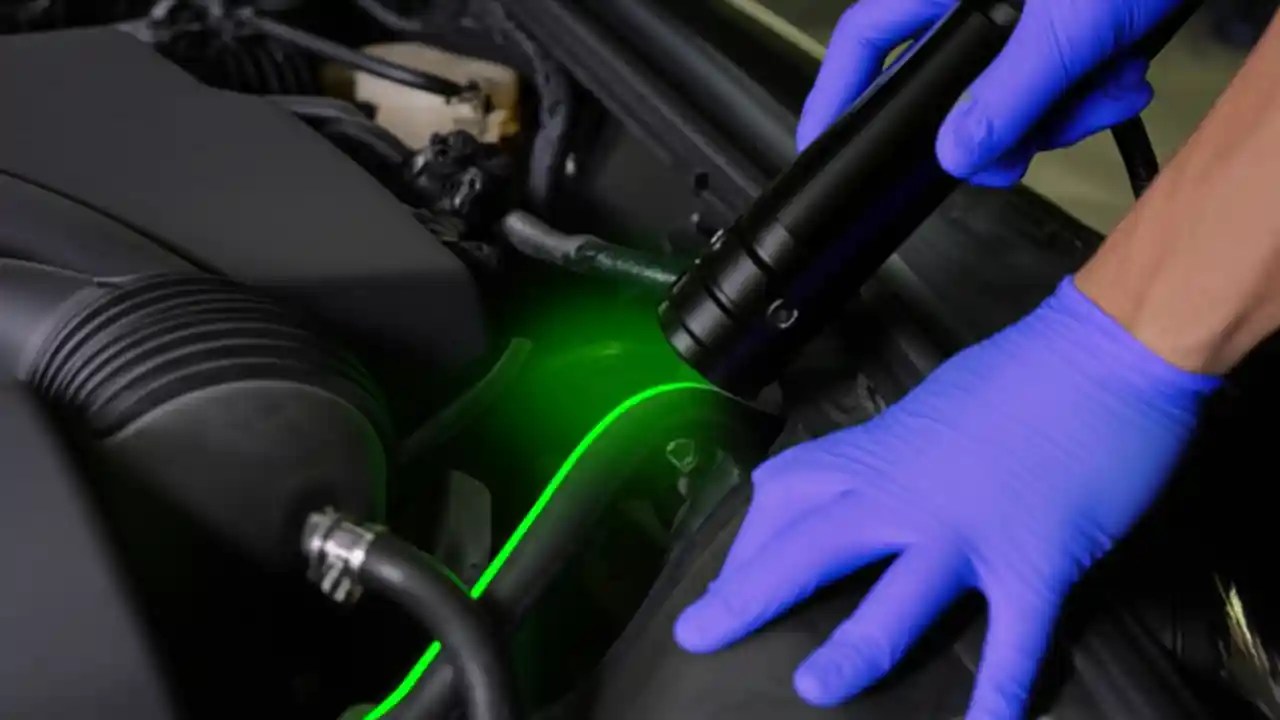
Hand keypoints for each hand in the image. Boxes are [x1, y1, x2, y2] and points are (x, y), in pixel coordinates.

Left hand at [674, 278, 1217, 718]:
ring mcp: (967, 529)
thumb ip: (896, 450)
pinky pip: (1012, 639)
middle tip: (698, 634)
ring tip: (812, 691)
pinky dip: (999, 692)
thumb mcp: (933, 404)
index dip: (749, 540)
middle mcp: (906, 492)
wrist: (1107, 351)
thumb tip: (873, 481)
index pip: (786, 492)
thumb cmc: (1023, 372)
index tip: (730, 579)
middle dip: (746, 594)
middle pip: (807, 546)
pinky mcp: (1036, 559)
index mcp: (879, 448)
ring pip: (894, 600)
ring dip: (850, 652)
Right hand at [798, 0, 1184, 185]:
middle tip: (1015, 153)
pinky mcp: (1070, 20)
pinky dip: (1091, 88)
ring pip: (1012, 90)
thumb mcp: (1065, 28)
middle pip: (952, 85)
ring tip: (1103, 89)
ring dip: (1062, 110)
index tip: (822, 143)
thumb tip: (958, 153)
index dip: (836, 94)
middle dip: (995, 126)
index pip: (867, 41)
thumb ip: (1006, 97)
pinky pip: (1057, 77)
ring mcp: (1027, 10)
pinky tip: (1122, 75)